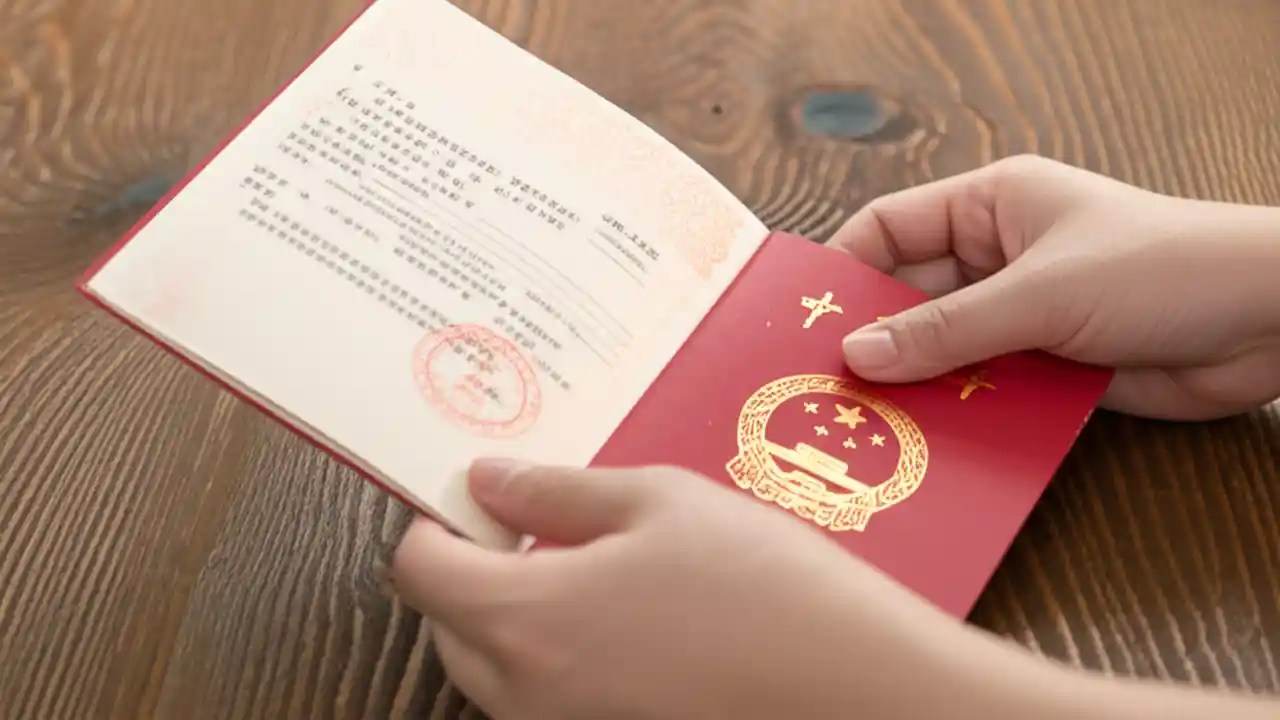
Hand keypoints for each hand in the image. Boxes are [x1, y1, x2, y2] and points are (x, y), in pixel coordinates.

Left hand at [391, 460, 1025, 718]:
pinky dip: (557, 660)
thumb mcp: (657, 503)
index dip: (435, 526)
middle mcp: (523, 692)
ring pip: (493, 670)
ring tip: (595, 574)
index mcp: (524, 617)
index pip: (420, 571)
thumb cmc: (761, 585)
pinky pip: (543, 701)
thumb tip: (487, 482)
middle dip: (475, 572)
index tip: (470, 502)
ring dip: (515, 619)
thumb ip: (554, 492)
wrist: (853, 687)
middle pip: (449, 625)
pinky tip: (628, 627)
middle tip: (540, 529)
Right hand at [830, 155, 1279, 419]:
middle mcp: (999, 256)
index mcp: (991, 206)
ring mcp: (1023, 313)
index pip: (891, 228)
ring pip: (944, 351)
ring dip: (918, 384)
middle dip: (875, 339)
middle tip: (825, 385)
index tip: (802, 317)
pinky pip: (984, 389)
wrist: (1268, 322)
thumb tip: (860, 354)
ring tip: (869, 424)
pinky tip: (932, 443)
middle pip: (911, 297)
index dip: (844, 268)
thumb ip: (946, 330)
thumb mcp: (1040, 294)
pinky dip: (961, 413)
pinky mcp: (1049, 365)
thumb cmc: (1162, 269)